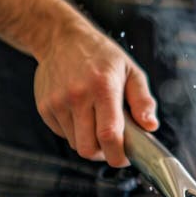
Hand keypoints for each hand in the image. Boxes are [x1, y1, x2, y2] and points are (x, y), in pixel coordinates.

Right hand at [33, 22, 157, 166]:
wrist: (61, 39)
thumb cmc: (102, 56)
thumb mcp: (131, 71)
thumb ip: (143, 100)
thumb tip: (150, 126)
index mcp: (103, 88)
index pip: (109, 135)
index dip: (119, 155)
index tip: (126, 158)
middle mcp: (77, 96)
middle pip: (88, 148)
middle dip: (104, 154)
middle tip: (114, 145)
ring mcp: (57, 103)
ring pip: (75, 144)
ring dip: (90, 143)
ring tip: (98, 124)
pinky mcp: (44, 107)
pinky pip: (63, 134)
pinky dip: (75, 133)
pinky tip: (83, 115)